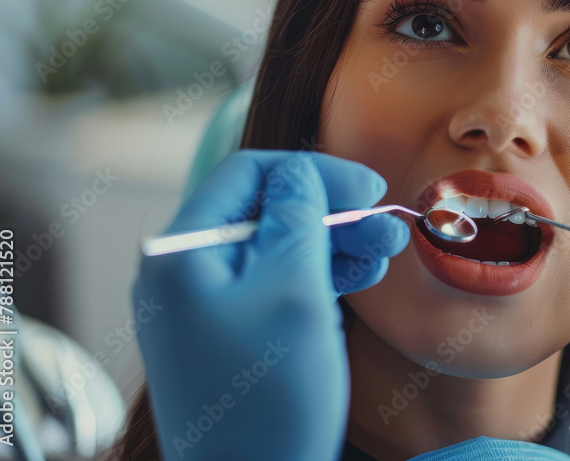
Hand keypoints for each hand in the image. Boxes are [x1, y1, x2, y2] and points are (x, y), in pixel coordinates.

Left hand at [133, 150, 408, 460]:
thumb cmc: (270, 398)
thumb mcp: (293, 292)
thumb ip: (297, 217)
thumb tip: (301, 172)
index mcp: (181, 253)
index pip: (249, 175)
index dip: (315, 173)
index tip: (371, 186)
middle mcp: (182, 273)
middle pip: (264, 213)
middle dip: (332, 211)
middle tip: (389, 223)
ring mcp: (201, 307)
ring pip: (274, 250)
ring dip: (332, 243)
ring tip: (387, 250)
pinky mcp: (225, 336)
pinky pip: (271, 287)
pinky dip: (316, 277)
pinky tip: (360, 276)